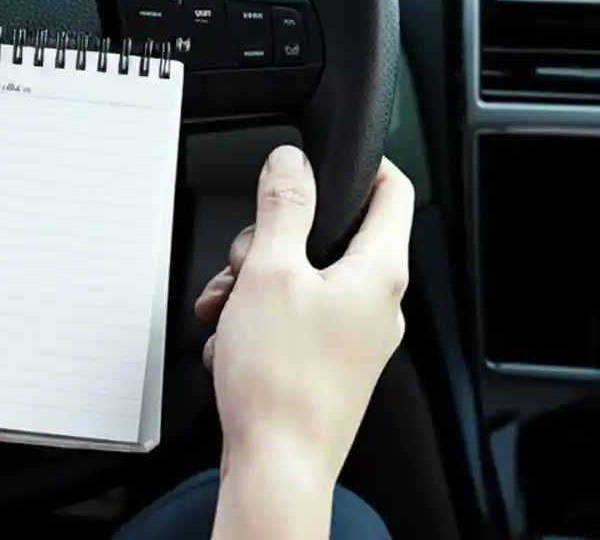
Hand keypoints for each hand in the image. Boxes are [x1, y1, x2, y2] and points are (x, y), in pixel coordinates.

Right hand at [194, 145, 413, 481]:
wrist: (276, 463)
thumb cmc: (281, 381)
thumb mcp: (270, 272)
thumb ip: (282, 209)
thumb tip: (291, 163)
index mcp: (379, 271)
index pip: (393, 190)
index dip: (362, 162)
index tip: (325, 155)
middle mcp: (377, 303)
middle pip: (329, 237)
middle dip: (272, 240)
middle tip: (244, 261)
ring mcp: (354, 337)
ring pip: (301, 280)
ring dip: (253, 285)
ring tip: (226, 309)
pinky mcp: (328, 364)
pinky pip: (292, 319)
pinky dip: (256, 320)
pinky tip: (231, 340)